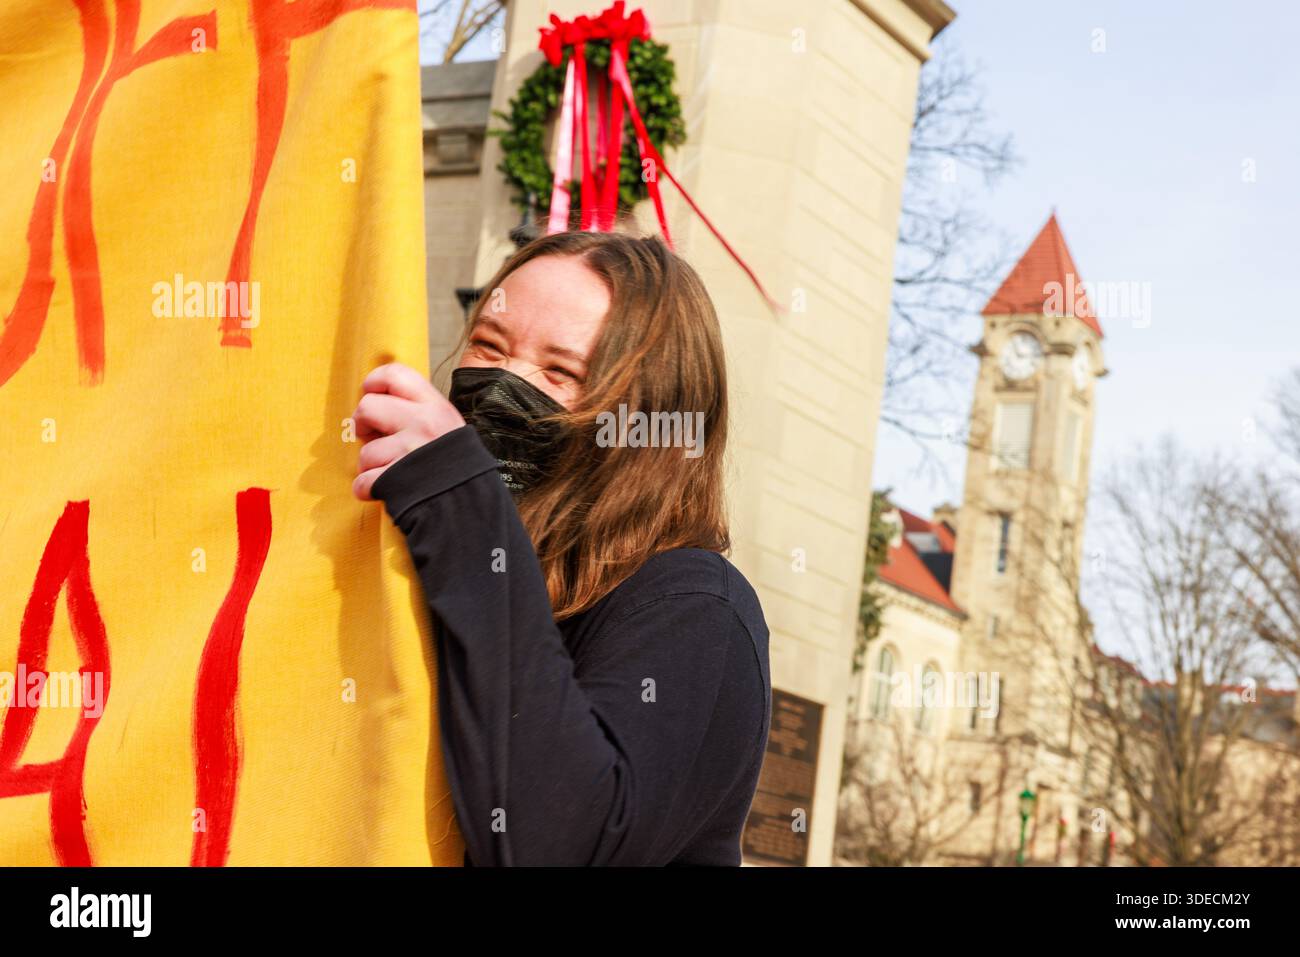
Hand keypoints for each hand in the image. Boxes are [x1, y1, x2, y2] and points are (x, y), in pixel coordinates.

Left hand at [351, 362, 464, 500]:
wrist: (472, 505)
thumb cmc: (457, 466)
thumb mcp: (448, 427)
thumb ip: (420, 411)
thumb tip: (381, 399)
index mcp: (435, 407)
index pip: (394, 374)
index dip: (373, 383)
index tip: (371, 396)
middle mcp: (423, 424)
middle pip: (367, 406)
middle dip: (362, 424)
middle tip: (373, 437)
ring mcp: (410, 452)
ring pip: (365, 451)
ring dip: (371, 466)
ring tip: (389, 471)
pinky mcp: (397, 480)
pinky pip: (363, 481)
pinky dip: (368, 490)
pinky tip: (385, 490)